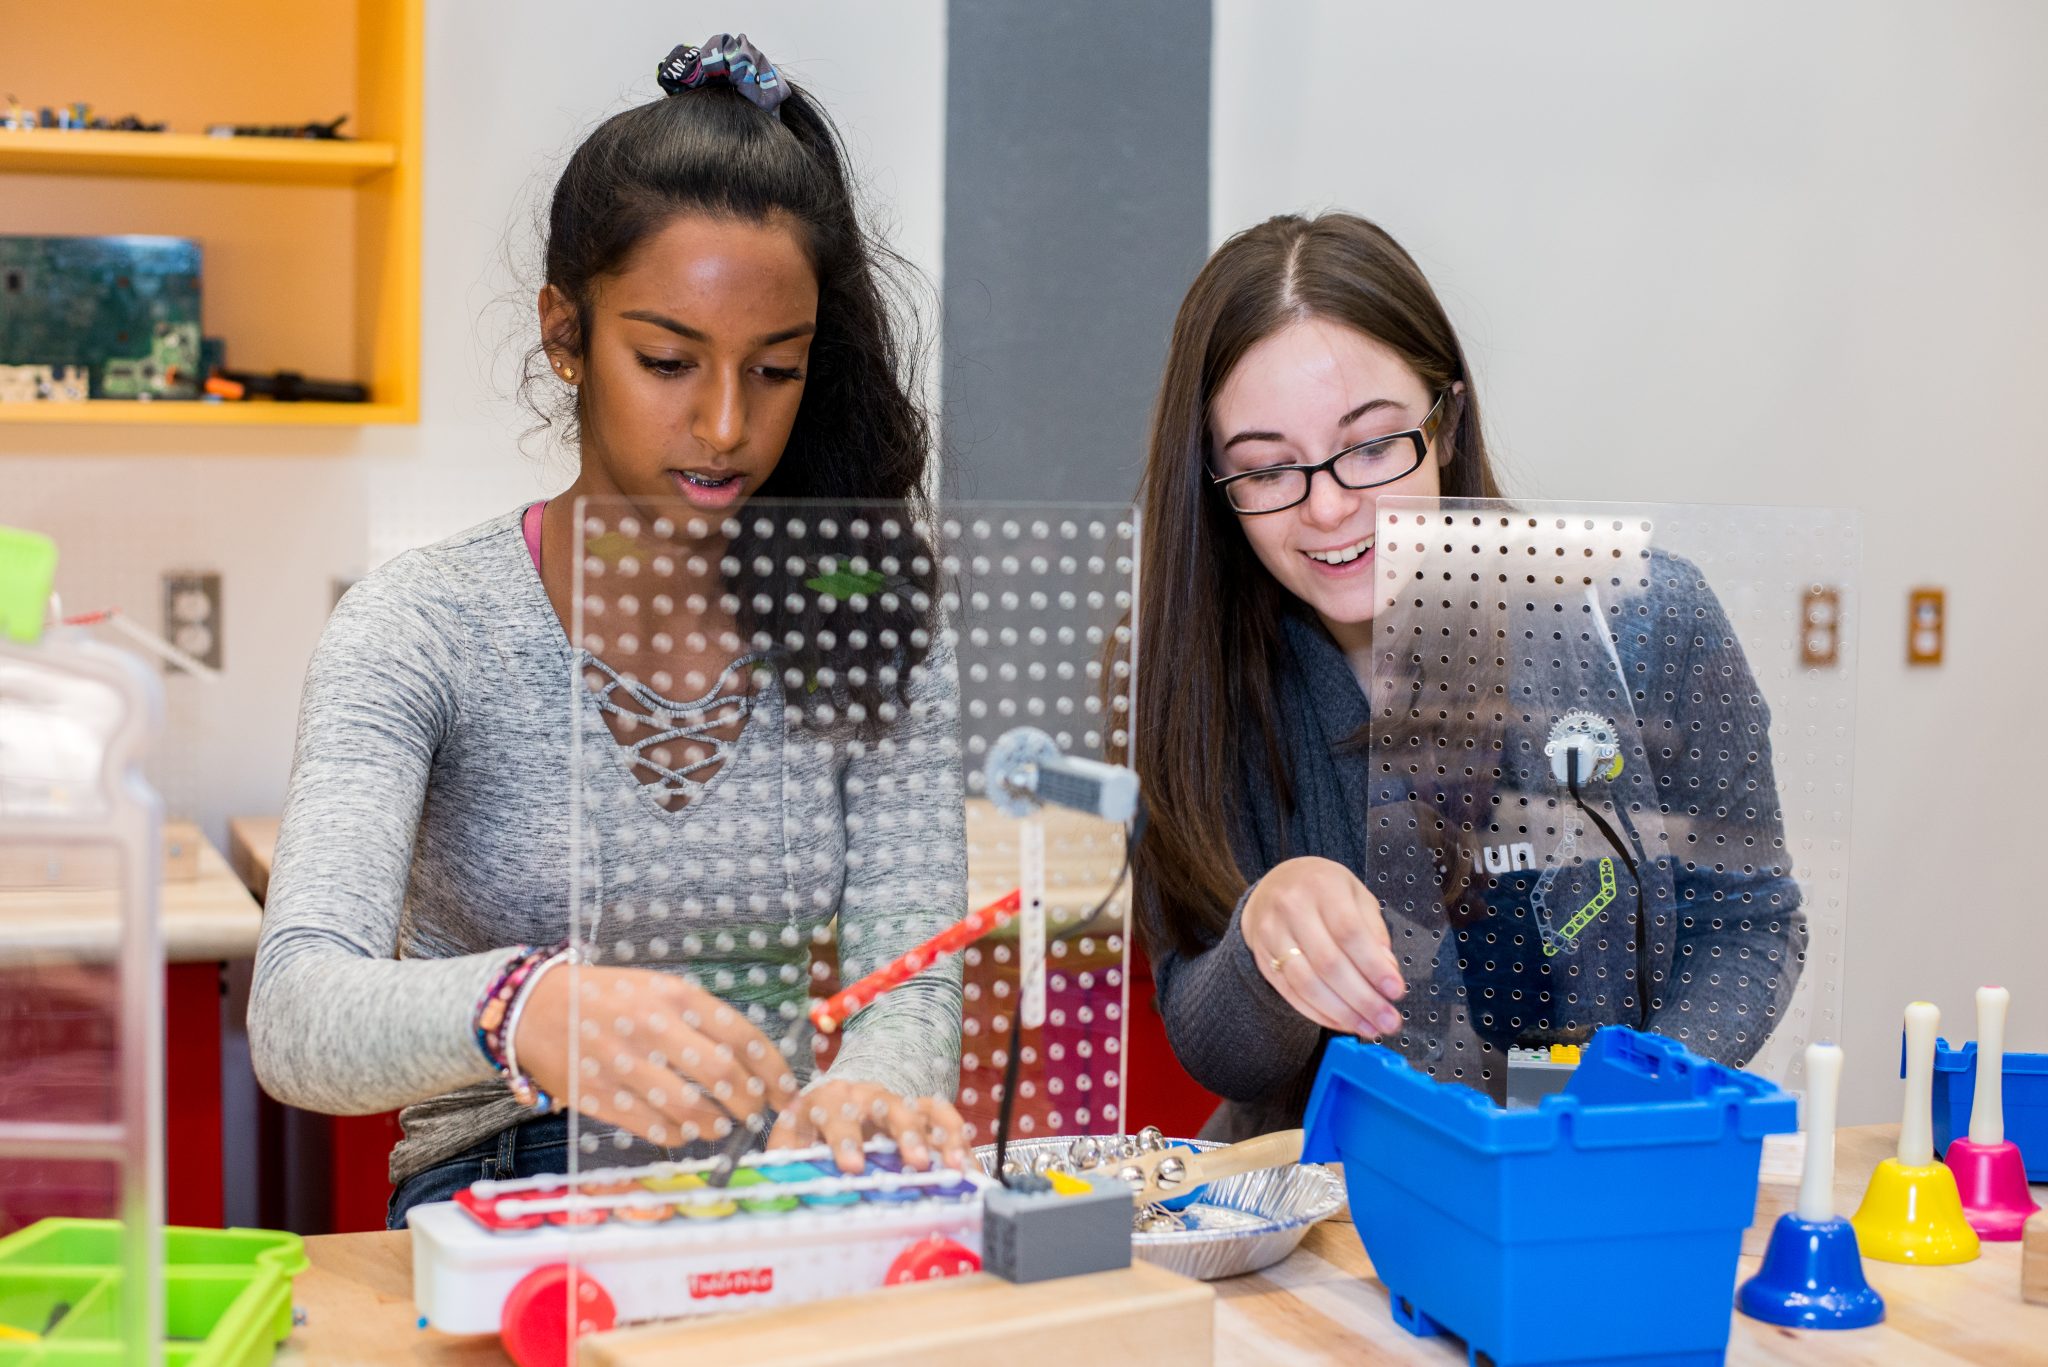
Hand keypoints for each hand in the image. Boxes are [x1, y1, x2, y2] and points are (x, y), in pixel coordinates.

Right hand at [512, 964, 799, 1147]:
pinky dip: (678, 1135)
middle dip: (750, 1103)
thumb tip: (750, 1062)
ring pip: (689, 1108)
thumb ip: (700, 1020)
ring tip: (721, 1125)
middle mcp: (652, 1028)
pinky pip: (653, 1127)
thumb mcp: (658, 989)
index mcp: (675, 996)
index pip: (742, 1037)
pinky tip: (684, 1132)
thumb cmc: (607, 998)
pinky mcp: (600, 1096)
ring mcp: (624, 1064)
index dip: (773, 1071)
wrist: (533, 1008)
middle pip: (722, 1076)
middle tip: (755, 1114)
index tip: (787, 1092)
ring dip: (715, 1124)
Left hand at [768, 1080, 971, 1173]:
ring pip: (925, 1110)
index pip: (837, 1115)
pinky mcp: (920, 1111)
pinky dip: (958, 1142)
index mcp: (830, 1099)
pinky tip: (968, 1169)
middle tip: (915, 1161)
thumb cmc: (811, 1124)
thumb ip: (783, 1156)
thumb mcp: (790, 1135)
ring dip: (942, 1137)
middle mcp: (869, 1095)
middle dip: (905, 1133)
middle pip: (891, 1106)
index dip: (845, 1140)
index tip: (852, 1167)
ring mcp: (898, 1101)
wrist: (833, 1099)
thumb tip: (774, 1184)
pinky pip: (945, 1119)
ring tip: (955, 1166)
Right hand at [1240, 856, 1405, 1036]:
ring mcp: (1272, 934)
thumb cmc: (1324, 892)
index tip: (1396, 991)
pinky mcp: (1264, 958)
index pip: (1349, 932)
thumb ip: (1374, 932)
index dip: (1373, 966)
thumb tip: (1388, 972)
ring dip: (1342, 1013)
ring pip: (1306, 983)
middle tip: (1389, 1021)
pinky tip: (1343, 1022)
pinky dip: (1319, 1013)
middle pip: (1328, 963)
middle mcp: (1292, 908)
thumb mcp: (1356, 896)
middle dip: (1363, 999)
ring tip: (1369, 1028)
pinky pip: (1291, 993)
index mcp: (1322, 886)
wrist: (1273, 887)